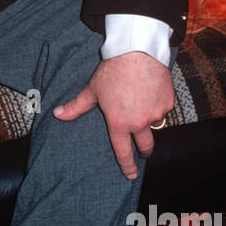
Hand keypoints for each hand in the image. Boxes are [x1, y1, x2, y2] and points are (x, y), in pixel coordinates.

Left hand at [52, 51, 173, 180]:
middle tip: (142, 151)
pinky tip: (151, 93)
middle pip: (145, 146)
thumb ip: (76, 106)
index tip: (130, 174)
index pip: (123, 152)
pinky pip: (164, 109)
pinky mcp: (168, 102)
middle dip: (143, 151)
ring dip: (150, 121)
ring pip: (155, 124)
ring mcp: (156, 113)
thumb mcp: (92, 90)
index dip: (127, 166)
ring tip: (142, 107)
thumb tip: (57, 114)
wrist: (137, 51)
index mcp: (119, 123)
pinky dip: (158, 105)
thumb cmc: (112, 71)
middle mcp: (139, 122)